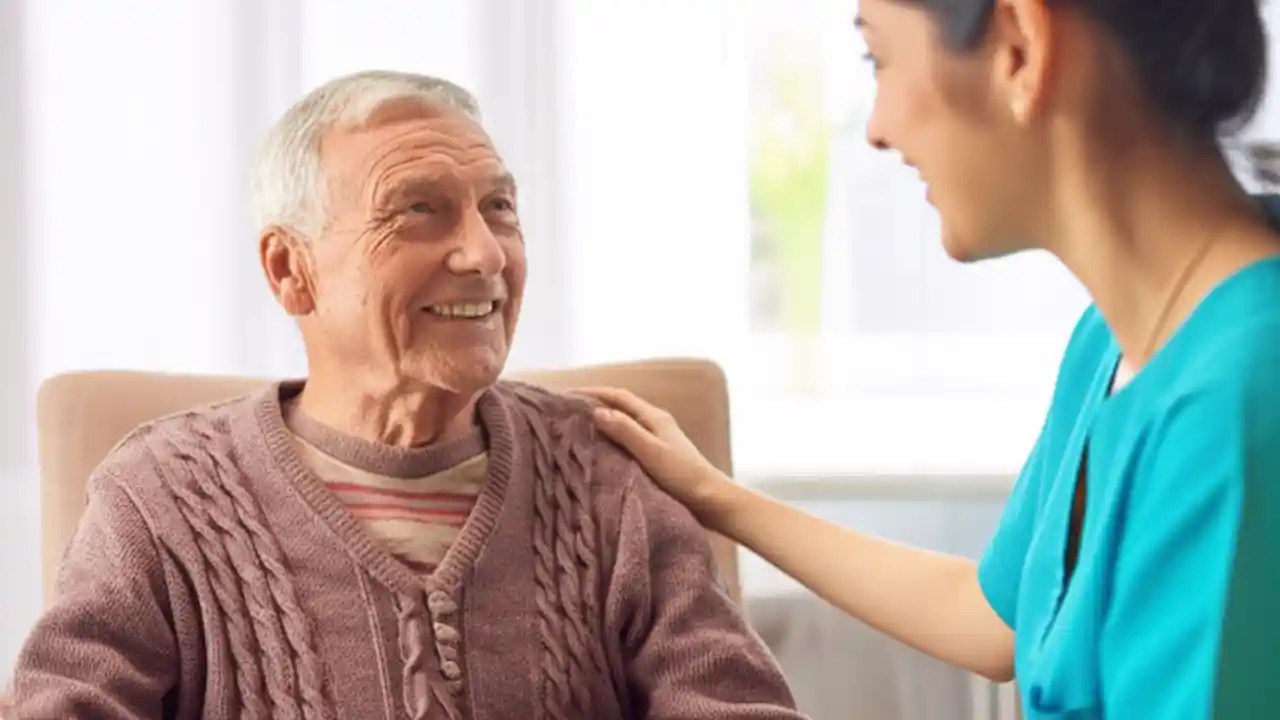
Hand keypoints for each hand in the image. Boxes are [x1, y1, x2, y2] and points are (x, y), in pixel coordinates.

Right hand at [576, 386, 732, 515]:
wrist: (711, 500)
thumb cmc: (683, 476)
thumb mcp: (651, 452)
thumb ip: (625, 431)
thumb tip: (596, 411)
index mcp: (654, 417)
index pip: (618, 396)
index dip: (592, 392)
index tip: (566, 395)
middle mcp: (655, 423)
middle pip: (620, 406)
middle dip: (594, 404)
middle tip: (567, 410)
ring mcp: (658, 439)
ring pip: (624, 423)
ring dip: (603, 421)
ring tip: (577, 429)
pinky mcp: (658, 456)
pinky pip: (628, 439)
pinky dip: (612, 439)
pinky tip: (601, 451)